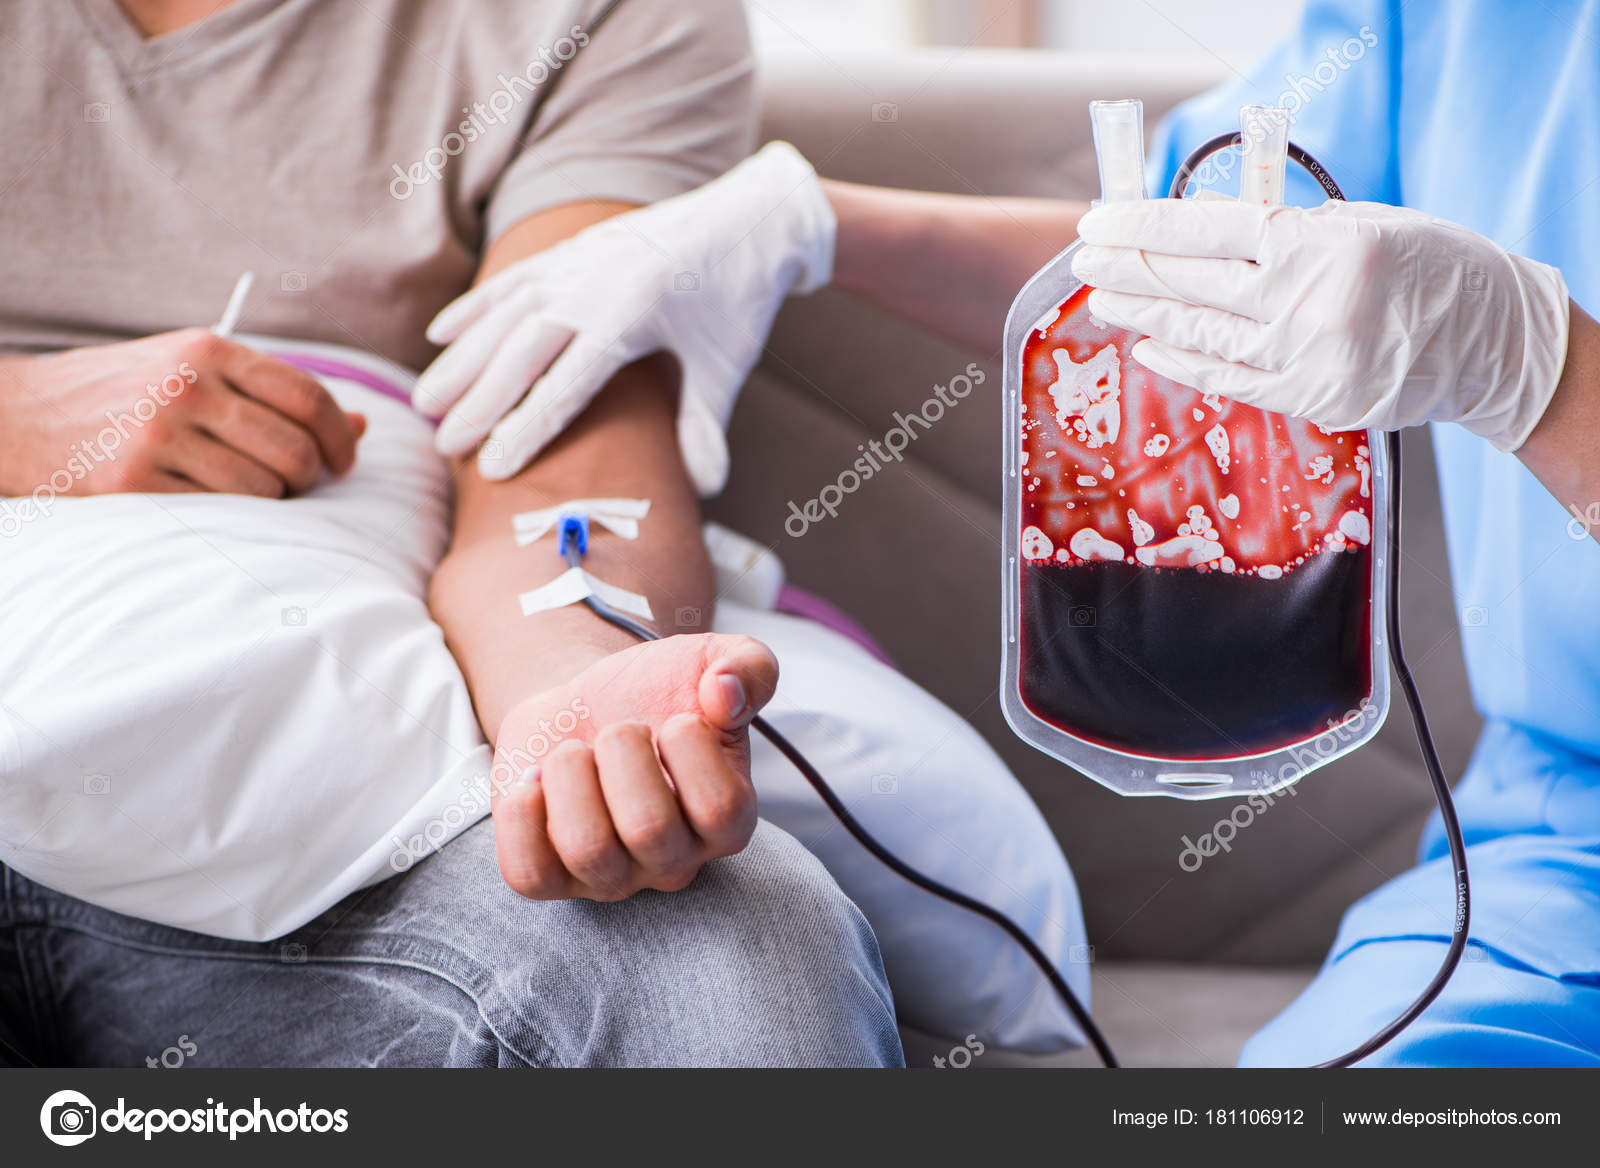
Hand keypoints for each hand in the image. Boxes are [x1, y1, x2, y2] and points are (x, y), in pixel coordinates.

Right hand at [0, 328, 366, 497]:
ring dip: (271, 502)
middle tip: (298, 486)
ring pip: (264, 488)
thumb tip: (362, 425)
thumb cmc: (122, 394)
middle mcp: (186, 388)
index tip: (346, 460)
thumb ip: (272, 393)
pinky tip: (214, 507)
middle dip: (311, 477)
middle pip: (295, 448)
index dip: (341, 435)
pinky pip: (219, 513)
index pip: (308, 396)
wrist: (18, 416)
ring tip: (248, 494)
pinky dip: (232, 518)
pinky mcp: (131, 482)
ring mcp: (157, 435)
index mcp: (208, 351)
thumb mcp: (193, 370)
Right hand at [413, 141, 835, 492]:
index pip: (566, 384)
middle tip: (443, 443)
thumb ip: (705, 424)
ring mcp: (579, 262)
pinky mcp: (575, 249)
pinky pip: (514, 280)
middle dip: (480, 400)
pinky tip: (440, 334)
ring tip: (427, 401)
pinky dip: (476, 307)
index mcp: (630, 317)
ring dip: (464, 358)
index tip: (492, 467)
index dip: (527, 428)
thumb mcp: (728, 364)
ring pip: (506, 316)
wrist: (754, 217)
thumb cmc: (741, 298)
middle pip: (522, 351)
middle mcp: (593, 286)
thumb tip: (706, 487)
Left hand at [491, 633, 778, 900]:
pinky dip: (521, 818)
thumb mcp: (713, 659)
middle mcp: (673, 862)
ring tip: (574, 751)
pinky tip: (533, 781)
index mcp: (727, 821)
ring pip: (587, 849)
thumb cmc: (659, 689)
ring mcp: (610, 877)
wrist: (587, 700)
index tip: (674, 718)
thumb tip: (724, 694)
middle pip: (649, 829)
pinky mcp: (549, 877)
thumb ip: (748, 666)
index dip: (689, 748)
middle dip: (621, 748)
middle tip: (617, 727)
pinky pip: (528, 874)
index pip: (721, 809)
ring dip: (570, 772)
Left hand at [1070, 198, 1570, 450]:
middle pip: (1190, 283)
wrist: (1491, 340)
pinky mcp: (1308, 400)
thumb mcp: (1358, 226)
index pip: (1205, 230)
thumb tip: (1195, 237)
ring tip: (1102, 298)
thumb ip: (1281, 234)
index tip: (1097, 222)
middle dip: (1127, 270)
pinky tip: (1146, 348)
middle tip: (1082, 260)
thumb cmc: (1424, 267)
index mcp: (1318, 243)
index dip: (1142, 227)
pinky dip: (1182, 364)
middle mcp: (1306, 301)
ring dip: (1142, 316)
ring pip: (1199, 335)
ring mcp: (1304, 357)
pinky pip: (1227, 380)